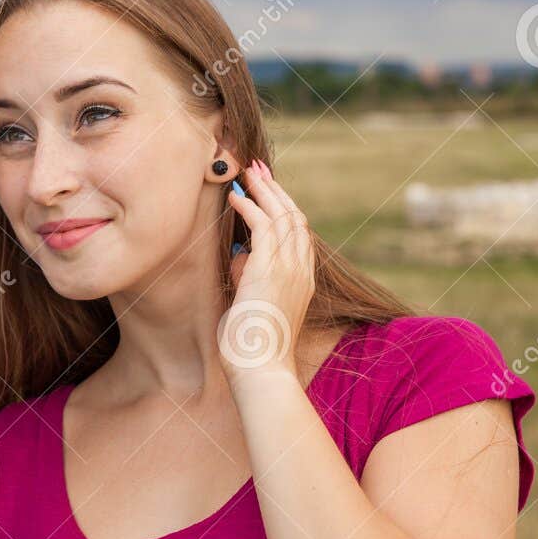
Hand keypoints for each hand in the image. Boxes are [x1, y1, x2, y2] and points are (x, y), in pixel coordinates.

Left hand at [220, 159, 314, 382]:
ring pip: (281, 216)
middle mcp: (302, 270)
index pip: (297, 233)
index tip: (266, 189)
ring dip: (263, 191)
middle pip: (294, 217)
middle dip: (275, 190)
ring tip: (245, 173)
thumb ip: (248, 275)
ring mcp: (289, 269)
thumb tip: (238, 253)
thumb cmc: (252, 345)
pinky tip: (234, 196)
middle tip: (257, 168)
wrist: (261, 369)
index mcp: (303, 280)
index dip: (283, 207)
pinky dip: (248, 207)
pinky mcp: (270, 270)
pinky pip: (261, 227)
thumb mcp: (251, 301)